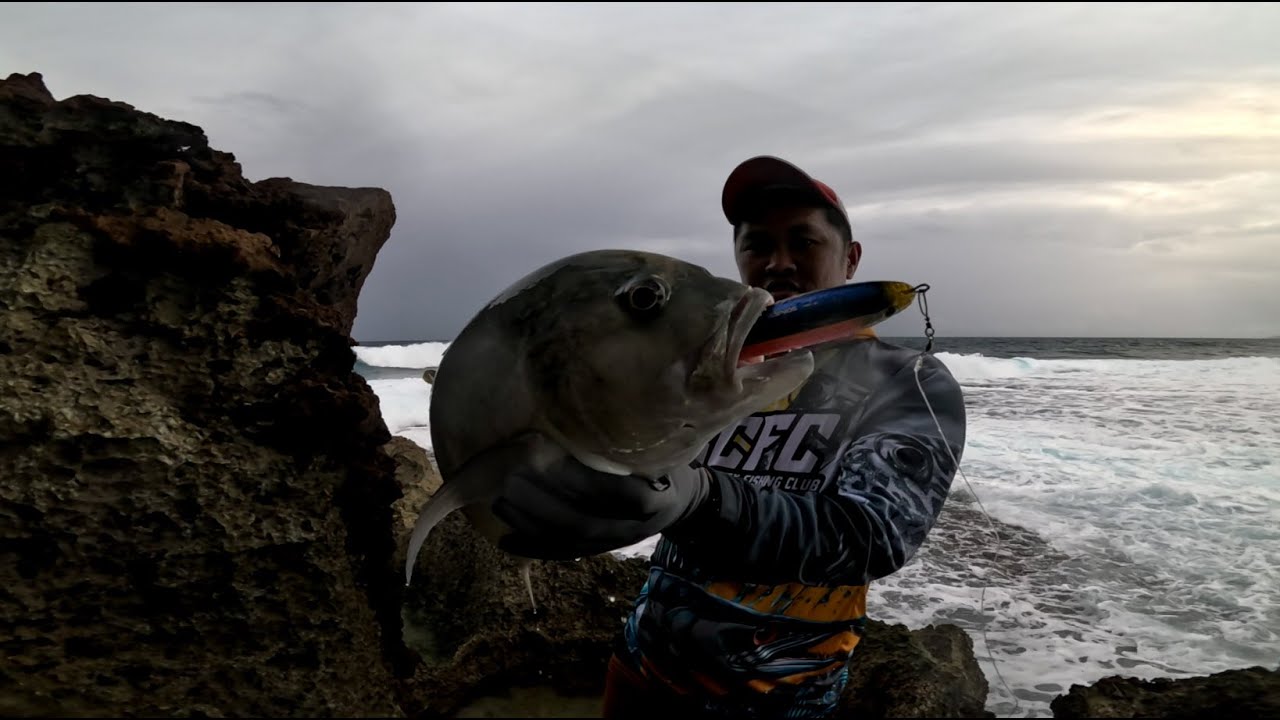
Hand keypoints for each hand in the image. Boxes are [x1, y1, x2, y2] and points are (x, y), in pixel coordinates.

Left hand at [487, 432, 712, 559]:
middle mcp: (633, 526)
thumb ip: (634, 438)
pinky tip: (505, 539)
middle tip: (511, 478)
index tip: (550, 452)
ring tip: (501, 502)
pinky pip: (563, 554)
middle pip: (584, 522)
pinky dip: (534, 547)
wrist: (681, 504)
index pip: (618, 494)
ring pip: (569, 540)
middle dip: (543, 502)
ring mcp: (615, 542)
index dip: (583, 479)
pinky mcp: (599, 551)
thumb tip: (594, 401)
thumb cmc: (664, 463)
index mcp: (654, 497)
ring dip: (532, 522)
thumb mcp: (662, 448)